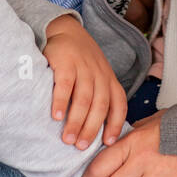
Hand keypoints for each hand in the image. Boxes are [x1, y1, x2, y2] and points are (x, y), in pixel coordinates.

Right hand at [43, 14, 126, 148]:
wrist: (66, 30)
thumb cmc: (82, 61)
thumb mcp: (98, 75)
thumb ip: (101, 97)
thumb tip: (99, 132)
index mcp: (110, 80)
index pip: (119, 104)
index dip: (116, 124)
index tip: (108, 143)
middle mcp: (100, 74)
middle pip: (100, 106)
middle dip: (91, 129)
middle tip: (80, 147)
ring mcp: (84, 67)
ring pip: (84, 99)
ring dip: (76, 121)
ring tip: (67, 139)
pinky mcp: (66, 62)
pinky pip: (65, 85)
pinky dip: (62, 102)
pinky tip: (56, 116)